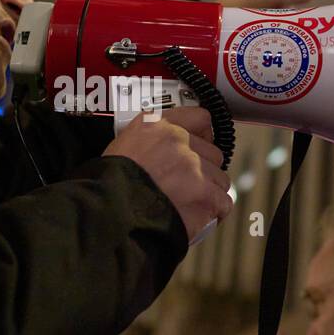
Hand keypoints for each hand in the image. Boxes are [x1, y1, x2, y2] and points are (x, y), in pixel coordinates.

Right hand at [104, 107, 232, 241]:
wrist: (111, 215)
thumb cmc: (110, 186)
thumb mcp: (122, 147)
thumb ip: (149, 143)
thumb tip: (163, 155)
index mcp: (156, 126)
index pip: (198, 118)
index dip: (203, 136)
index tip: (202, 145)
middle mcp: (179, 142)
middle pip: (213, 154)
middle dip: (204, 170)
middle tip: (188, 184)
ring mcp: (195, 169)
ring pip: (220, 179)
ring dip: (209, 192)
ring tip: (189, 204)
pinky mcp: (206, 196)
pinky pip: (223, 202)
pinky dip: (214, 212)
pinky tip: (199, 216)